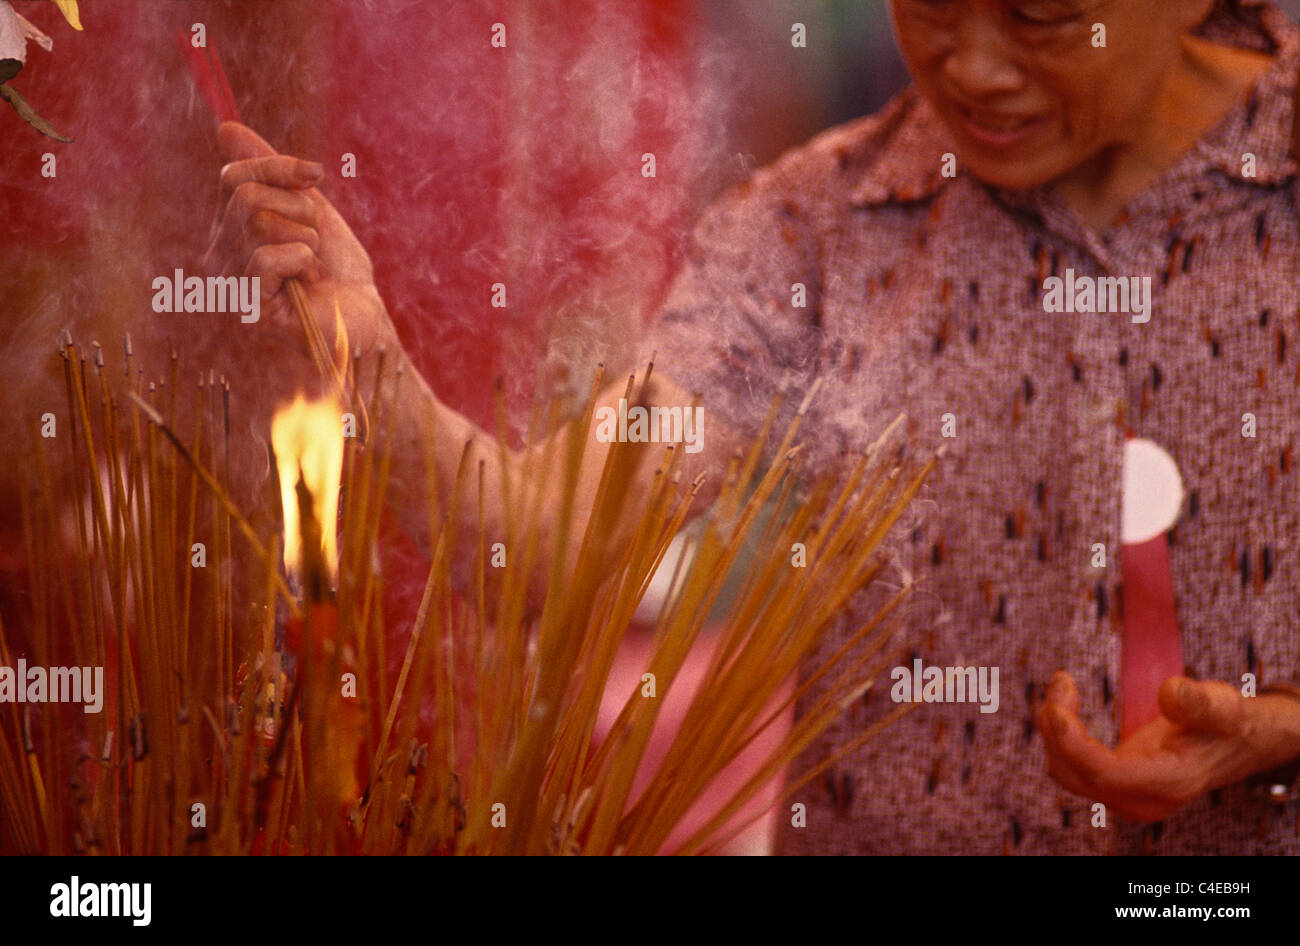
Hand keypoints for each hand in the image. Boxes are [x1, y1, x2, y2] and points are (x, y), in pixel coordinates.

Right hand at [203, 122, 397, 367]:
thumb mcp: (309, 210)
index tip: (317, 175)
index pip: (234, 175)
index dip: (278, 167)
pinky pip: (265, 256)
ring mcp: (229, 284)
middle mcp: (220, 256)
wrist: (366, 320)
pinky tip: (307, 283)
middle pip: (247, 196)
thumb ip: (271, 172)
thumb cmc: (340, 272)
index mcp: (231, 231)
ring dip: (305, 239)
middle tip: (316, 242)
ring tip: (312, 267)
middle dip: (299, 210)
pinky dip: (300, 261)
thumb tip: (226, 127)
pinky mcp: (247, 307)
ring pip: (259, 224)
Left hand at [1038, 670, 1299, 821]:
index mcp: (1170, 782)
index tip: (1056, 710)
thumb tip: (1169, 692)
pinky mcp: (1111, 785)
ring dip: (1053, 729)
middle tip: (1061, 681)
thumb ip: (1199, 702)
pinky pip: (1070, 766)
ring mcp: (1124, 797)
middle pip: (1077, 776)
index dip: (1074, 746)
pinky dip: (1059, 736)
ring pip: (1066, 772)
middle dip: (1057, 729)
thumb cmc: (1225, 722)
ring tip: (1062, 685)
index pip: (1108, 775)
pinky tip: (1064, 704)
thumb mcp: (1223, 705)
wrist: (1231, 743)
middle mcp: (1142, 800)